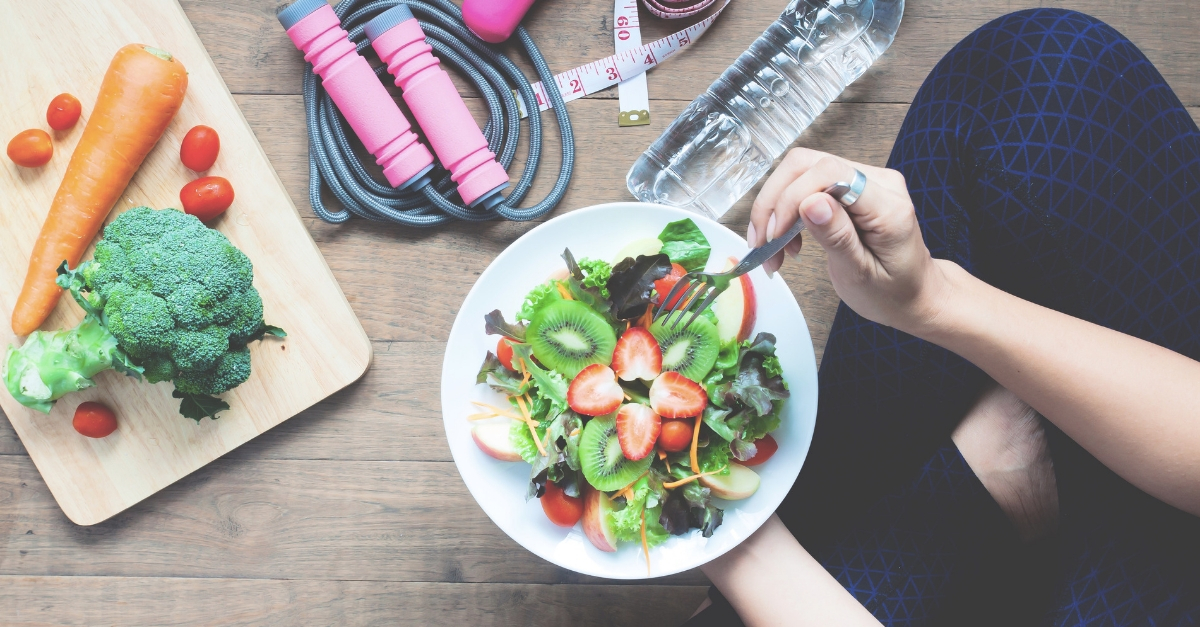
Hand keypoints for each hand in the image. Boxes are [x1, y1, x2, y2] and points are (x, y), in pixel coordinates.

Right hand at [748, 148, 950, 332]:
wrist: (914, 294)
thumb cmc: (892, 292)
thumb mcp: (862, 275)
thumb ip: (837, 237)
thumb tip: (810, 203)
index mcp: (888, 206)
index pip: (829, 173)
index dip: (791, 198)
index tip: (774, 237)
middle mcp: (879, 182)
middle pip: (807, 164)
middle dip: (775, 202)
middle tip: (763, 243)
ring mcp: (865, 179)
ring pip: (800, 170)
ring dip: (775, 207)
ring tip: (772, 249)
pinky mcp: (851, 186)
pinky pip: (807, 183)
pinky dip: (785, 210)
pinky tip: (785, 241)